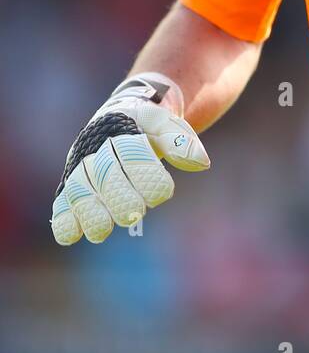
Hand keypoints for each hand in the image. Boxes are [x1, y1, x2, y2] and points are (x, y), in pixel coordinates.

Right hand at [50, 73, 208, 244]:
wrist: (123, 116)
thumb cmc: (148, 126)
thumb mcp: (167, 125)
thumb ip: (181, 142)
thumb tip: (201, 163)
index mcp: (122, 128)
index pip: (132, 152)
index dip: (147, 174)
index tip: (164, 192)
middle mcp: (97, 147)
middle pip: (104, 175)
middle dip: (118, 197)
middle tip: (134, 213)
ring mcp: (81, 166)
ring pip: (79, 190)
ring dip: (88, 213)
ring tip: (101, 232)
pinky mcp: (71, 184)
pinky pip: (63, 202)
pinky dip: (64, 218)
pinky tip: (69, 236)